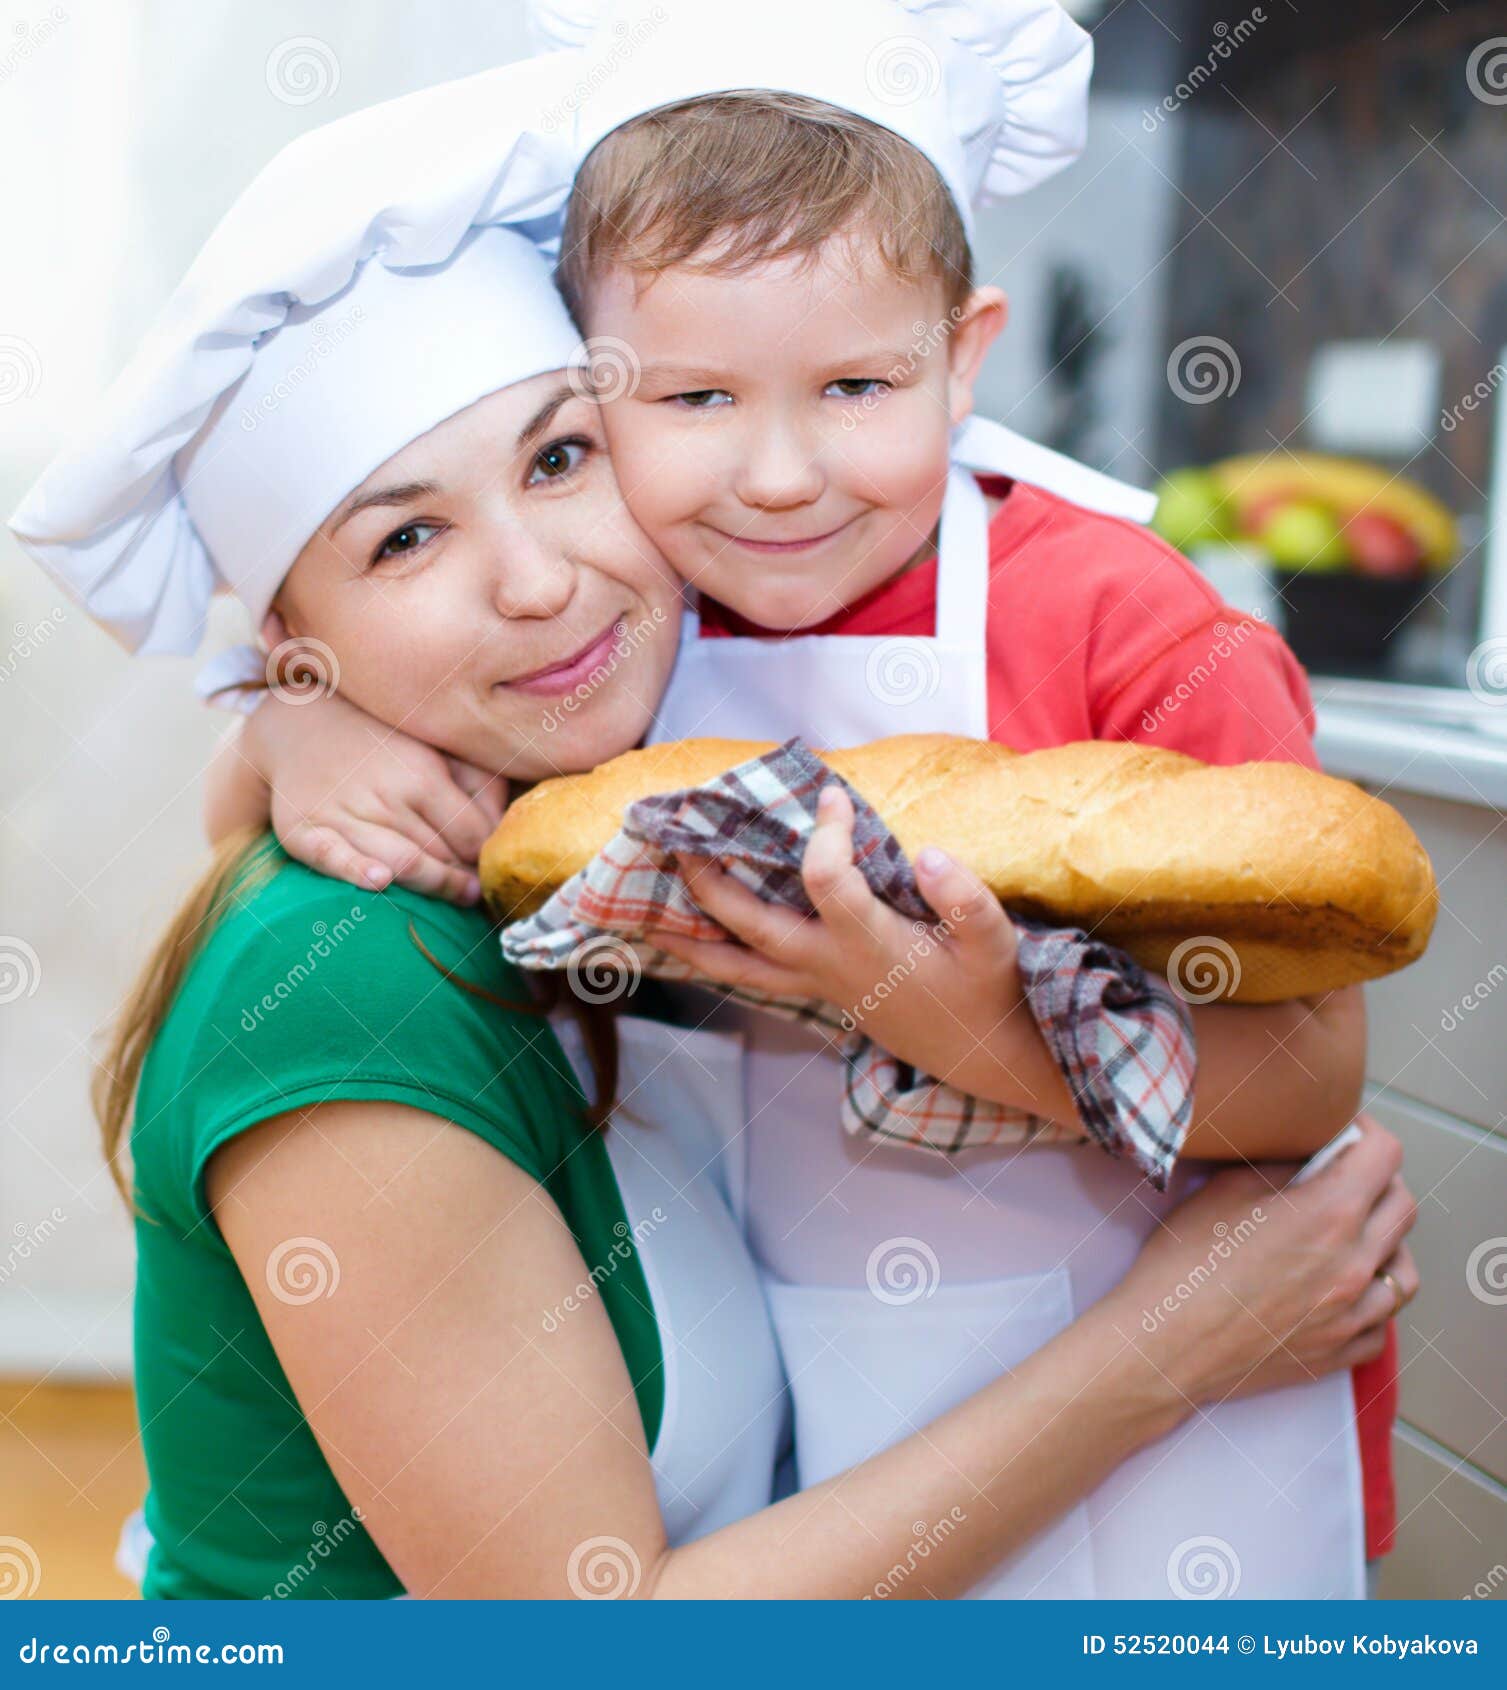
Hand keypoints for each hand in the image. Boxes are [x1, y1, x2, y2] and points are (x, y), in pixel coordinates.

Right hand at [247, 691, 506, 903]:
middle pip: (441, 853)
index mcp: (421, 774)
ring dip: (433, 884)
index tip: (493, 871)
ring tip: (455, 894)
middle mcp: (385, 794)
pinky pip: (331, 856)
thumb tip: (503, 828)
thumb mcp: (437, 748)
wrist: (302, 724)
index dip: (486, 859)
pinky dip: (355, 870)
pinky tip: (380, 882)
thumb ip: (477, 784)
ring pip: (401, 862)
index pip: (472, 835)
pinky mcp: (302, 830)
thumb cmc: (383, 743)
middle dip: (465, 877)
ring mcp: (342, 812)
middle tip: (478, 891)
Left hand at [652, 785, 1072, 1118]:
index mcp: (872, 947)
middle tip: (681, 841)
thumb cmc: (989, 991)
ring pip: (738, 965)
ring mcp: (818, 985)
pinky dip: (715, 961)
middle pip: (753, 926)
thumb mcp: (997, 944)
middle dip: (712, 883)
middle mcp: (831, 967)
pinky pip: (751, 978)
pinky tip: (688, 947)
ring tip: (643, 916)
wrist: (984, 1054)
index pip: (828, 883)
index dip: (826, 835)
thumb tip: (928, 855)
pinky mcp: (817, 993)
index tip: (832, 795)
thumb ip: (965, 900)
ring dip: (690, 938)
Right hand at [1112, 1113, 1418, 1407]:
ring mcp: (1352, 1315)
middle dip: (1380, 1182)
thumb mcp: (1225, 1190)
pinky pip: (1383, 1325)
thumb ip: (1282, 1164)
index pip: (1386, 1156)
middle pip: (1404, 1208)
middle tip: (1344, 1178)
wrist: (1164, 1344)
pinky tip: (1342, 1290)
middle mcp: (1354, 1264)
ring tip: (1354, 1238)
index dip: (1369, 1133)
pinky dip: (1372, 1302)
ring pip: (1405, 1271)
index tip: (1348, 1134)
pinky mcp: (1339, 1353)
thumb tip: (1312, 1150)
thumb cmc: (1184, 1264)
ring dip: (1387, 1245)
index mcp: (1328, 1214)